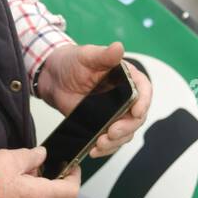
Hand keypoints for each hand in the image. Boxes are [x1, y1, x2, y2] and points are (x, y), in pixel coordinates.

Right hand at [0, 146, 79, 197]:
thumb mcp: (11, 159)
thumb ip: (32, 156)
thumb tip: (42, 155)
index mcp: (41, 197)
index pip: (72, 191)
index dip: (75, 177)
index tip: (72, 166)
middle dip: (60, 183)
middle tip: (50, 167)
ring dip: (45, 192)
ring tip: (29, 175)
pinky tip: (18, 187)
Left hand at [36, 41, 151, 157]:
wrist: (53, 77)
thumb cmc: (72, 61)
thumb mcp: (87, 55)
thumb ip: (104, 55)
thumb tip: (118, 48)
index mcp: (127, 78)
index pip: (144, 90)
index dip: (144, 102)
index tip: (136, 111)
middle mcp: (125, 97)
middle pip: (136, 117)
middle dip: (127, 128)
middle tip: (112, 132)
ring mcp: (115, 113)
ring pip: (125, 133)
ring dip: (116, 142)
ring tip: (100, 143)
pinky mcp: (102, 125)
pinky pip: (110, 141)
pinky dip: (105, 148)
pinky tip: (95, 149)